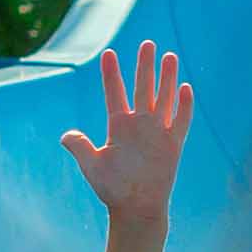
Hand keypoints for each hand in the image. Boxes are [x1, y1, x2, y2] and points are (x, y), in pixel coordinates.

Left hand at [68, 40, 192, 225]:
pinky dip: (183, 106)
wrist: (135, 208)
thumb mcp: (92, 166)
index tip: (108, 52)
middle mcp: (139, 125)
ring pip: (163, 98)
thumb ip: (80, 147)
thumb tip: (65, 135)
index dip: (111, 74)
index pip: (115, 93)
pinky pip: (180, 121)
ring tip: (169, 56)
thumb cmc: (112, 189)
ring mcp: (157, 132)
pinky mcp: (173, 144)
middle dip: (144, 66)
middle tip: (147, 43)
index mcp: (118, 126)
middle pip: (143, 88)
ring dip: (167, 78)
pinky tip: (185, 88)